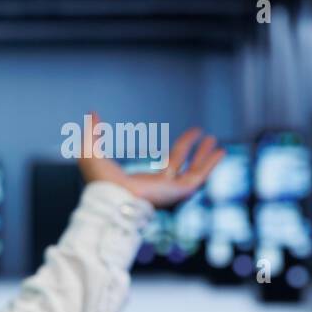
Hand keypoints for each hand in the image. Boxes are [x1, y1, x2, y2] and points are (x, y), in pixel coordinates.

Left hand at [75, 112, 226, 208]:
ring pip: (195, 172)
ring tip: (216, 141)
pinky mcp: (179, 192)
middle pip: (185, 167)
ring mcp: (172, 191)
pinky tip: (219, 151)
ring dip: (206, 157)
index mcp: (147, 182)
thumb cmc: (100, 182)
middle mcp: (162, 188)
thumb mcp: (92, 150)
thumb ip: (93, 131)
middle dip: (196, 152)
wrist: (110, 198)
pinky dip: (210, 164)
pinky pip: (200, 176)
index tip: (187, 139)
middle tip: (206, 138)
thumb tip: (92, 114)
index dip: (180, 151)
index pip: (170, 165)